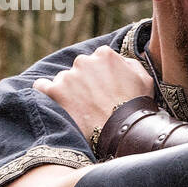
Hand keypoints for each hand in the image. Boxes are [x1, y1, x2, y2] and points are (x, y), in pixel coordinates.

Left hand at [33, 47, 153, 142]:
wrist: (122, 131)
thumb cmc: (136, 107)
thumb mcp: (145, 80)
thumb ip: (130, 64)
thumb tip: (121, 60)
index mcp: (105, 55)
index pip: (98, 59)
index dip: (103, 75)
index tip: (105, 89)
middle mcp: (83, 61)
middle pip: (80, 68)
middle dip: (85, 81)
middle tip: (94, 101)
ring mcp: (67, 76)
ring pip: (63, 79)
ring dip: (69, 90)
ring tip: (80, 109)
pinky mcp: (53, 91)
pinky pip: (41, 86)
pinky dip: (47, 93)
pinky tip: (57, 103)